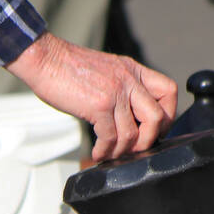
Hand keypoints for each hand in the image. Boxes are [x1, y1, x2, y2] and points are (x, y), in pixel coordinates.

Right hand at [6, 32, 177, 161]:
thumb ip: (121, 88)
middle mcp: (128, 80)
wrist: (44, 59)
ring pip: (133, 133)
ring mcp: (115, 93)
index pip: (168, 91)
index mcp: (133, 70)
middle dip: (149, 140)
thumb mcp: (105, 70)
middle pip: (158, 117)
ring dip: (122, 150)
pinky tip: (97, 153)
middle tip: (135, 148)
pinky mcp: (98, 106)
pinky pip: (111, 138)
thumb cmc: (68, 68)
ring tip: (110, 153)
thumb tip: (127, 117)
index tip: (156, 129)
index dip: (168, 115)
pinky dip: (105, 151)